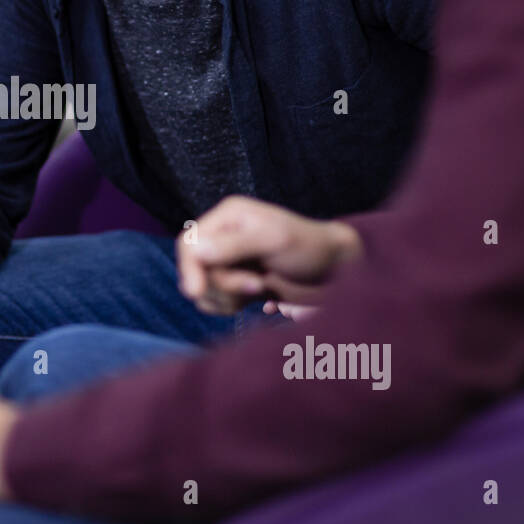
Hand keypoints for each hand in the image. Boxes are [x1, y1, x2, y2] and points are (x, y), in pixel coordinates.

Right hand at [177, 196, 361, 315]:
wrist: (335, 271)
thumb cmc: (308, 247)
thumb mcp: (272, 240)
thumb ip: (233, 245)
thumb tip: (195, 251)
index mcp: (228, 217)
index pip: (189, 243)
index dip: (189, 268)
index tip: (196, 291)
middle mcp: (223, 237)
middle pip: (195, 270)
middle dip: (221, 284)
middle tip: (256, 285)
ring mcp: (229, 262)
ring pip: (204, 289)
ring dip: (227, 298)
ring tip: (259, 289)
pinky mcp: (236, 283)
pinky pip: (214, 302)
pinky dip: (230, 306)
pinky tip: (257, 299)